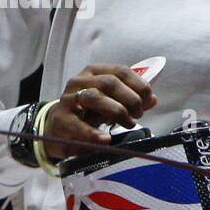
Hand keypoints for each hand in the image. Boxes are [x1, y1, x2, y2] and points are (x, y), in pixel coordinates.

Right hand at [41, 63, 157, 159]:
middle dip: (130, 99)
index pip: (120, 71)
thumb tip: (153, 99)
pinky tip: (106, 139)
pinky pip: (78, 124)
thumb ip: (131, 99)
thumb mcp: (109, 103)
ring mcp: (68, 99)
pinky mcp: (60, 119)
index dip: (138, 84)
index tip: (148, 100)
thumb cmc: (87, 113)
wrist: (57, 128)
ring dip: (116, 111)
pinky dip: (94, 133)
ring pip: (94, 97)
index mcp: (94, 72)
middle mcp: (80, 81)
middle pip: (109, 83)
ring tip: (127, 123)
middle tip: (138, 115)